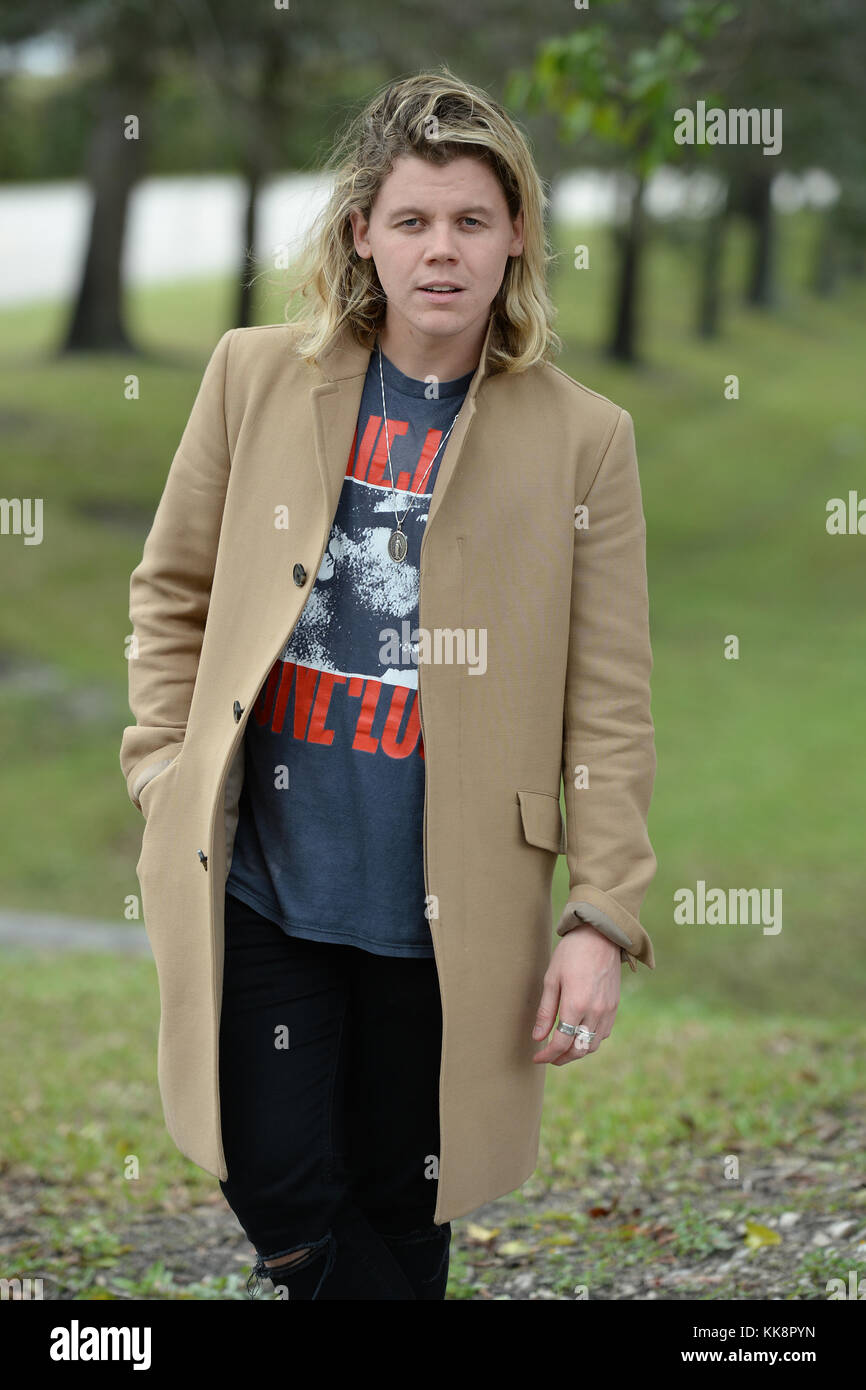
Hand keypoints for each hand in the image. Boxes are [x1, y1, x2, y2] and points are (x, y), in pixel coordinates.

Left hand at [531, 925, 620, 1065]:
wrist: (601, 936)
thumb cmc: (571, 953)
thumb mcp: (552, 978)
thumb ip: (546, 1011)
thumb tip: (537, 1037)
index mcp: (576, 1004)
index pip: (561, 1042)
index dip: (547, 1055)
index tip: (537, 1058)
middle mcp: (595, 1012)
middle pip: (578, 1049)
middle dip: (561, 1058)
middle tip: (548, 1057)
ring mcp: (608, 1010)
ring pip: (592, 1045)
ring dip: (576, 1052)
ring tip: (562, 1049)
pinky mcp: (615, 1006)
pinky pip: (603, 1034)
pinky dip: (590, 1041)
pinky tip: (579, 1034)